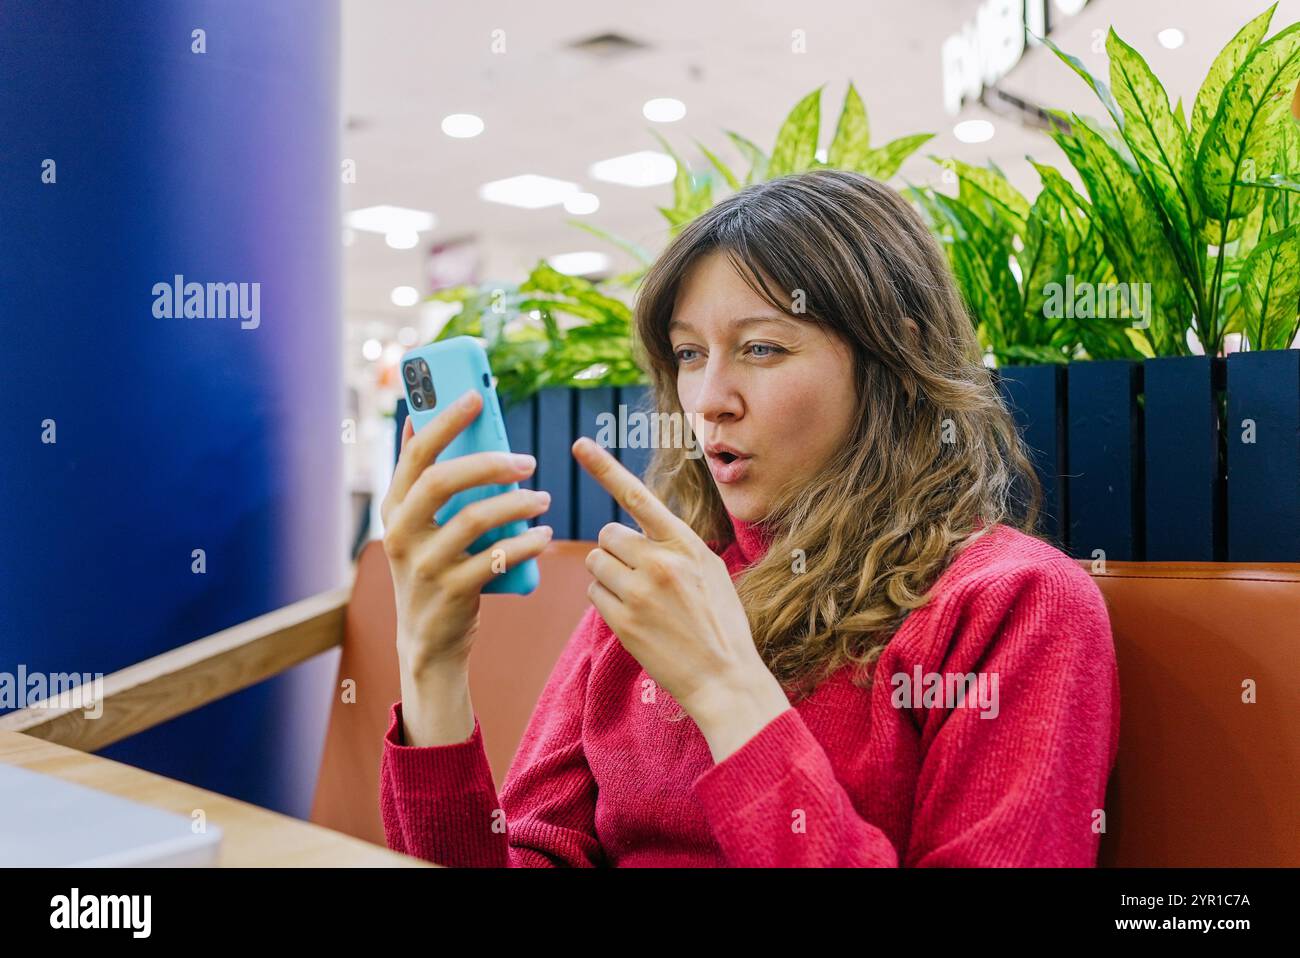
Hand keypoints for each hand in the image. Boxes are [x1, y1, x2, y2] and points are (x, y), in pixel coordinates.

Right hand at [382, 390, 553, 676]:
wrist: (428, 641)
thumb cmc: (434, 569)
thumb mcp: (418, 526)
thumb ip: (424, 480)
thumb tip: (423, 417)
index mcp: (394, 508)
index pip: (415, 453)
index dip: (445, 420)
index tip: (475, 395)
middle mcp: (400, 532)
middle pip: (442, 480)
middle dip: (488, 462)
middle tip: (527, 461)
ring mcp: (424, 564)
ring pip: (473, 518)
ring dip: (517, 504)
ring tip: (543, 499)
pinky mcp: (451, 592)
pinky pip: (495, 558)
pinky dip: (525, 543)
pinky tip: (544, 536)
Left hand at [570, 437, 787, 755]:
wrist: (725, 677)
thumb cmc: (720, 622)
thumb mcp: (710, 571)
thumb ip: (675, 545)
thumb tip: (637, 530)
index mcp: (686, 544)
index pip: (638, 496)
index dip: (605, 467)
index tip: (579, 444)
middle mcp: (661, 563)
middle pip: (608, 534)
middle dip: (616, 550)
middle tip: (639, 574)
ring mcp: (640, 593)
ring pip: (596, 562)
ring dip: (609, 574)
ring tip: (639, 596)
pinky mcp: (624, 622)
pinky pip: (594, 594)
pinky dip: (606, 600)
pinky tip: (633, 615)